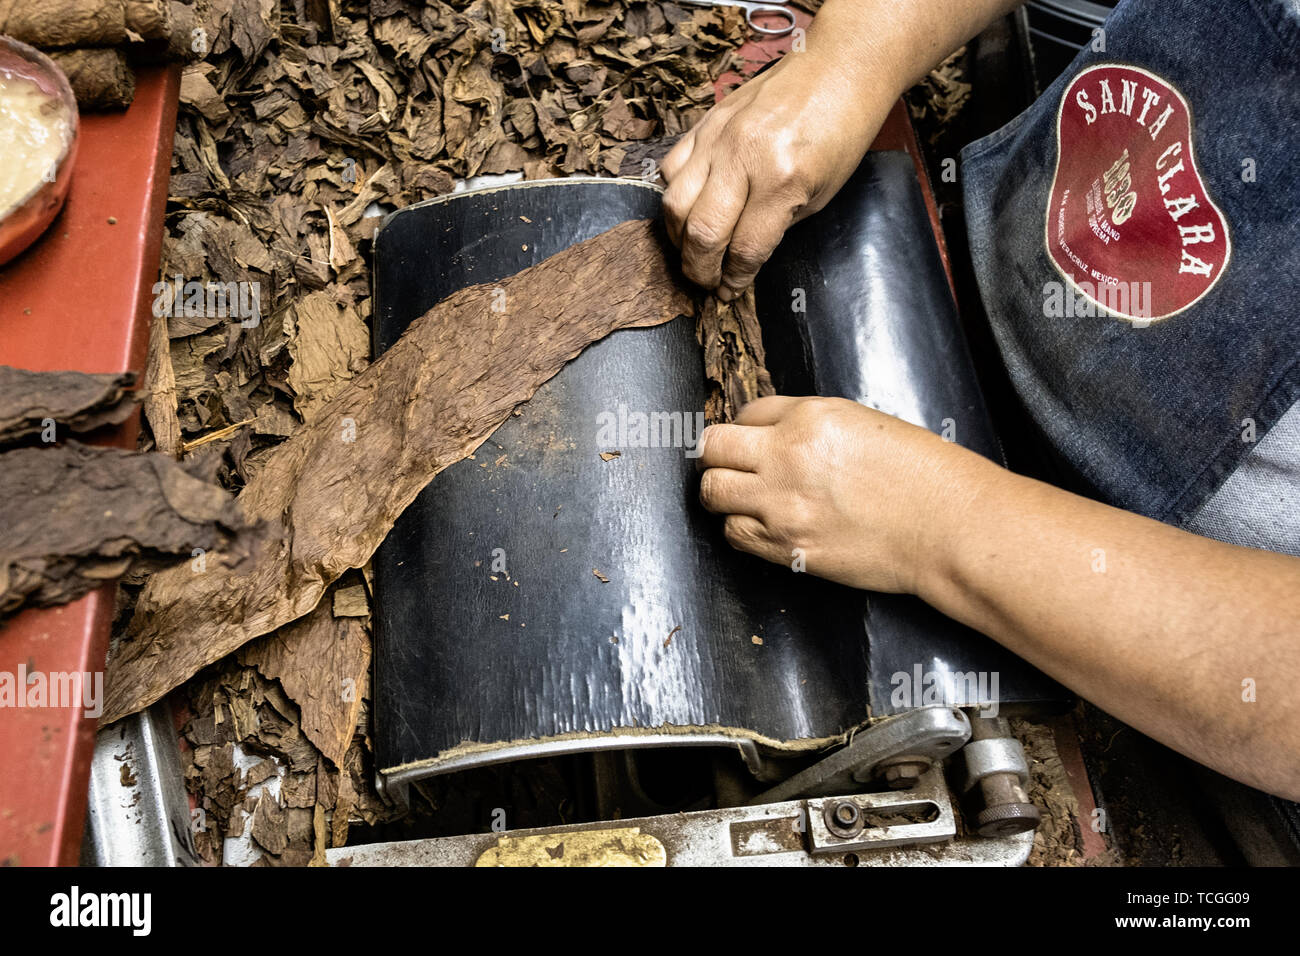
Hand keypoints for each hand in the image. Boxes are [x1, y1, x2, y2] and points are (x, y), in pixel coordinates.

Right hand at [660, 49, 889, 298]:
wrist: (838, 67)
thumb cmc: (841, 133)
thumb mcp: (822, 193)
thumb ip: (777, 225)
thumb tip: (741, 257)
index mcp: (783, 180)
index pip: (745, 249)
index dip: (735, 280)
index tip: (729, 292)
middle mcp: (744, 158)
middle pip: (702, 233)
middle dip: (700, 269)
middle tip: (706, 281)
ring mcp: (719, 137)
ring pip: (675, 203)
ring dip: (680, 239)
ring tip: (693, 251)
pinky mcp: (706, 122)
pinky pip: (671, 168)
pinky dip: (675, 197)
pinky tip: (689, 209)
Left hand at [697, 396, 996, 593]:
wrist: (947, 526)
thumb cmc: (919, 473)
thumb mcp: (862, 423)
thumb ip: (809, 424)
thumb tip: (770, 432)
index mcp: (808, 417)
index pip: (744, 412)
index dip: (744, 427)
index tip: (750, 439)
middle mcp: (787, 458)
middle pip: (711, 449)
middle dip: (716, 456)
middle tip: (728, 465)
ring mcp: (782, 506)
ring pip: (712, 493)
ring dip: (720, 493)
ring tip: (739, 496)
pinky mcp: (787, 548)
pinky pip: (734, 534)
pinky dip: (739, 528)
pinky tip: (760, 524)